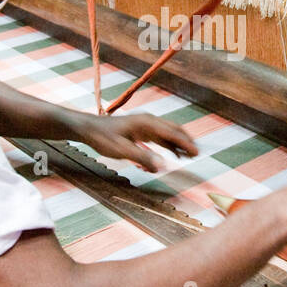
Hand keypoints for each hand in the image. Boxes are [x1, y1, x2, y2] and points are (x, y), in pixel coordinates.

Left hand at [76, 113, 197, 172]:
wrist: (89, 128)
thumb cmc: (103, 137)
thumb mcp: (121, 150)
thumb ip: (142, 158)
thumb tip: (162, 166)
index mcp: (146, 123)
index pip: (171, 132)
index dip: (185, 143)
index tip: (196, 152)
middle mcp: (149, 121)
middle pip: (173, 130)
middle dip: (186, 141)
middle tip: (197, 154)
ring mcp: (145, 125)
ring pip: (168, 133)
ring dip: (179, 143)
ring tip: (189, 155)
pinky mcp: (141, 130)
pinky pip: (160, 137)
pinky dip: (169, 145)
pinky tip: (173, 154)